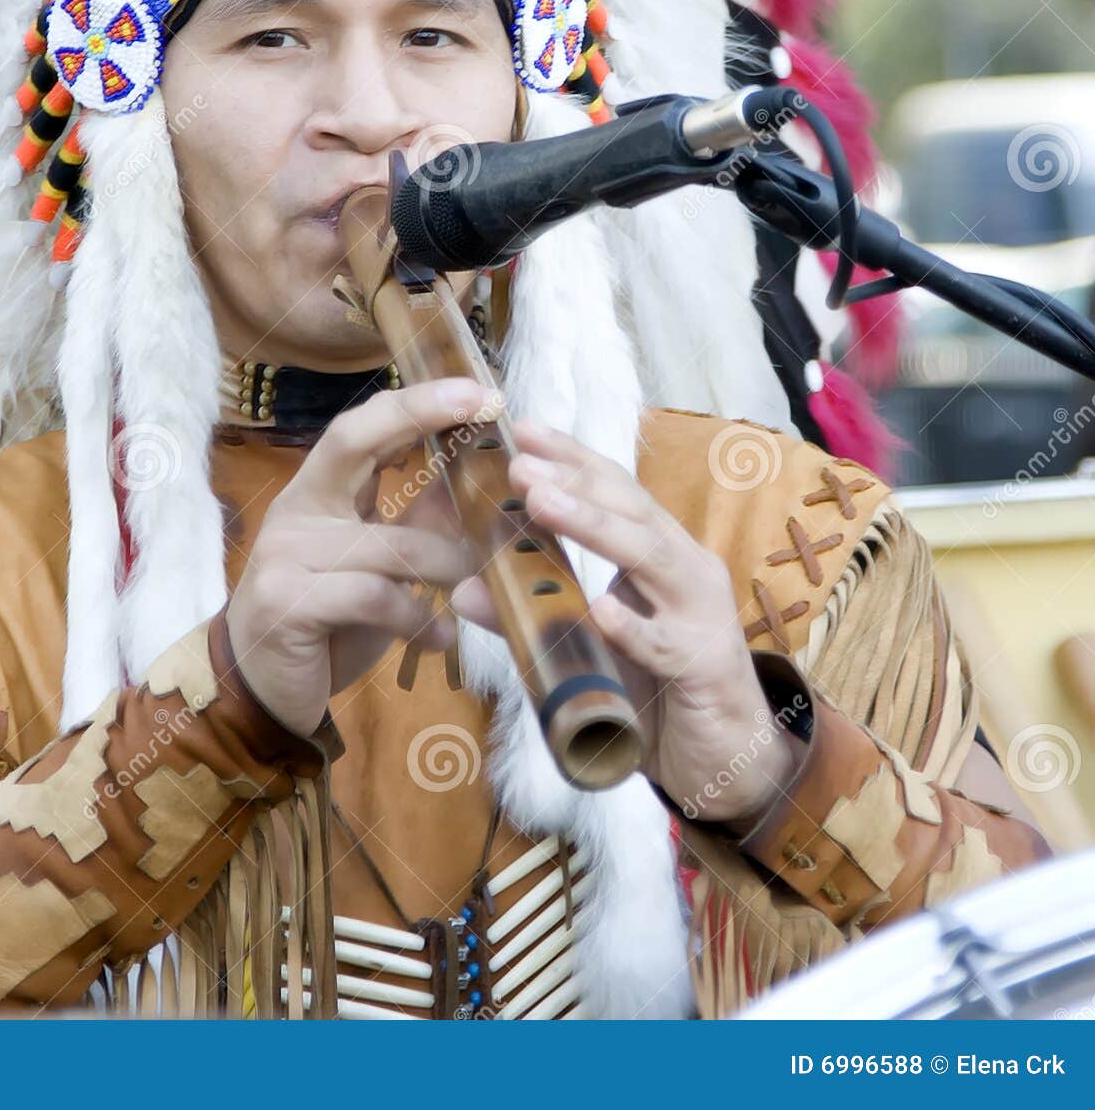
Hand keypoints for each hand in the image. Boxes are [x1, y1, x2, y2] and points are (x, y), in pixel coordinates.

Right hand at [225, 377, 499, 736]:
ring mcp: (285, 554)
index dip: (416, 404)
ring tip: (474, 587)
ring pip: (391, 543)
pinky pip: (374, 596)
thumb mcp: (378, 567)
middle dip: (421, 416)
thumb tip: (469, 479)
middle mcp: (296, 510)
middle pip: (352, 441)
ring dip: (447, 565)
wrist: (260, 690)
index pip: (361, 428)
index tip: (476, 390)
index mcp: (317, 493)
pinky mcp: (286, 602)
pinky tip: (439, 638)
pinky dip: (419, 618)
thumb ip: (415, 523)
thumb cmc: (325, 623)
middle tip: (484, 411)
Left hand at [451, 417, 802, 825]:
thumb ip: (530, 614)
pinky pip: (666, 645)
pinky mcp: (706, 669)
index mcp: (658, 554)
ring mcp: (701, 617)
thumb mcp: (587, 644)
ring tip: (541, 504)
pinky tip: (602, 611)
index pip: (614, 490)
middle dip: (574, 480)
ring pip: (649, 559)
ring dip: (594, 528)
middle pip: (631, 510)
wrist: (724, 759)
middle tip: (519, 461)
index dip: (571, 457)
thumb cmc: (654, 686)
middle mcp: (685, 571)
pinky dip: (634, 627)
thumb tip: (462, 589)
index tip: (522, 428)